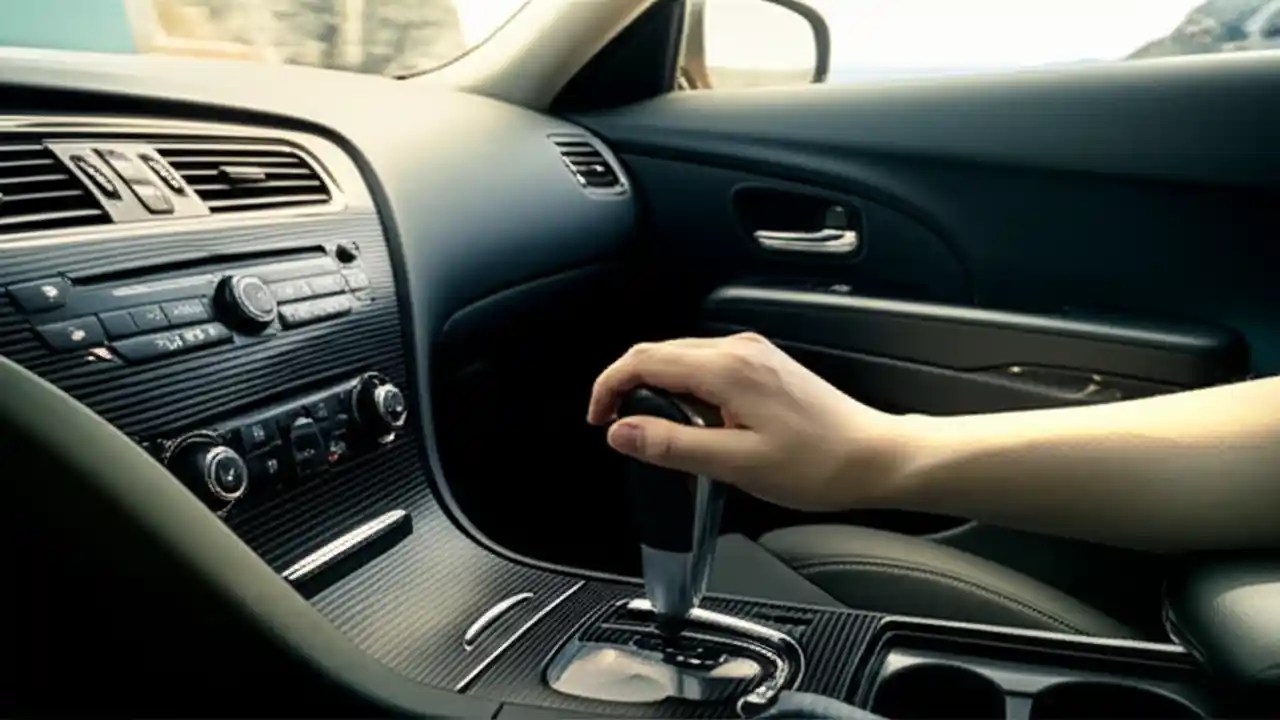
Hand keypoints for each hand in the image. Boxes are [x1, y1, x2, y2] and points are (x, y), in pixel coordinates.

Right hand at [587, 333, 908, 510]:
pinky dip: (684, 387)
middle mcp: (737, 349)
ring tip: (651, 430)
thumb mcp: (735, 464)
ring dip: (655, 387)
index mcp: (725, 368)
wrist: (873, 456)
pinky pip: (706, 364)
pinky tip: (690, 420)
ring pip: (680, 357)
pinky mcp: (763, 364)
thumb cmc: (817, 464)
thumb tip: (622, 432)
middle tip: (617, 428)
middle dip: (626, 386)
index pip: (643, 360)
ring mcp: (752, 353)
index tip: (599, 420)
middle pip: (657, 352)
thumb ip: (672, 445)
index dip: (609, 388)